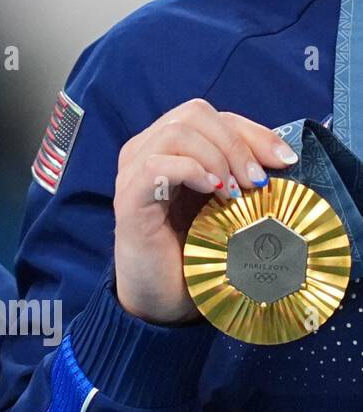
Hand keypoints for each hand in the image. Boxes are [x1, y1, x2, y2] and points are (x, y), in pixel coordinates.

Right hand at [112, 99, 297, 324]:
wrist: (162, 298)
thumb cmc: (194, 251)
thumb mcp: (226, 205)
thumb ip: (241, 175)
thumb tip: (280, 157)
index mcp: (167, 148)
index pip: (210, 116)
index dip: (252, 131)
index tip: (283, 161)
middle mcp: (144, 152)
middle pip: (193, 113)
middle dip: (236, 143)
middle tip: (256, 182)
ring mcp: (132, 173)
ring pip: (176, 132)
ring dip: (217, 158)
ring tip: (234, 193)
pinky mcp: (128, 199)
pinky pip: (156, 165)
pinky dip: (192, 171)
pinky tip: (211, 193)